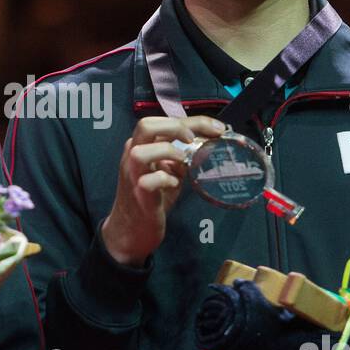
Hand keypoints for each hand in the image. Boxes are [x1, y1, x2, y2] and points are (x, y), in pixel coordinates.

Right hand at [101, 115, 226, 265]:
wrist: (132, 229)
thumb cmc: (152, 197)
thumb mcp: (168, 171)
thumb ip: (181, 156)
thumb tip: (207, 142)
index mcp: (140, 145)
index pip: (164, 121)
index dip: (194, 121)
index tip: (217, 128)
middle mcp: (132, 156)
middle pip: (146, 125)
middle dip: (176, 127)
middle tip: (194, 140)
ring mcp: (132, 175)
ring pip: (140, 152)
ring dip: (167, 152)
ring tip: (183, 161)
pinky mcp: (138, 195)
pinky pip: (148, 181)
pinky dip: (166, 179)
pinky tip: (174, 184)